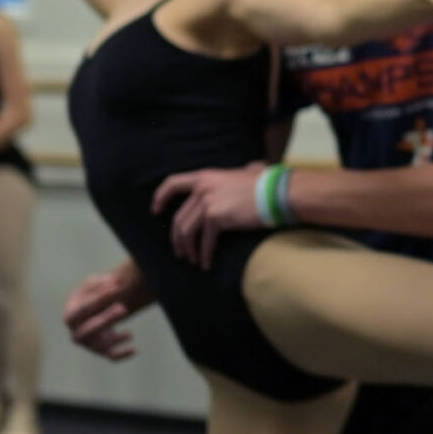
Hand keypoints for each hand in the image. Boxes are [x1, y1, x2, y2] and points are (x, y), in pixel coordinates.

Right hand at [64, 262, 150, 360]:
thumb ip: (99, 284)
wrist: (93, 311)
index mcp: (70, 316)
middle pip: (89, 330)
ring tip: (129, 334)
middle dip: (106, 319)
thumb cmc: (91, 295)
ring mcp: (89, 344)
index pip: (82, 310)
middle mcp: (76, 333)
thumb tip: (113, 282)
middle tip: (123, 308)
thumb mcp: (91, 284)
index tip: (116, 287)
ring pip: (100, 346)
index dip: (99, 299)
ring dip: (115, 340)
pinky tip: (134, 349)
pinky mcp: (102, 350)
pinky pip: (111, 356)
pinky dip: (122, 355)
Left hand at [153, 162, 267, 269]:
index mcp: (205, 176)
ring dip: (190, 250)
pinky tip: (207, 264)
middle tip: (181, 252)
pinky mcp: (216, 218)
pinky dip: (205, 255)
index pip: (172, 183)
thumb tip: (248, 169)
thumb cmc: (266, 184)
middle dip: (177, 239)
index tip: (155, 211)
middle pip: (179, 218)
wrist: (277, 193)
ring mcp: (208, 202)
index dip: (160, 197)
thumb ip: (236, 176)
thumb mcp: (244, 173)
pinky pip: (205, 241)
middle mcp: (202, 188)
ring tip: (194, 261)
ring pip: (188, 232)